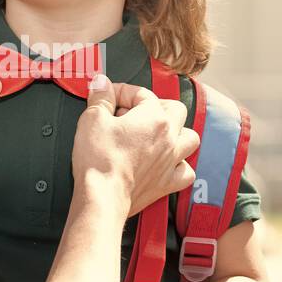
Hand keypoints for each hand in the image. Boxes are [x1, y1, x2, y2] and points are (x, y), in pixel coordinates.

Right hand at [72, 74, 198, 215]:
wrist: (103, 197)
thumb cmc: (99, 161)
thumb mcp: (92, 119)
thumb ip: (100, 97)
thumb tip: (101, 84)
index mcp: (153, 117)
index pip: (142, 93)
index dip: (121, 91)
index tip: (108, 97)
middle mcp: (169, 137)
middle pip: (175, 110)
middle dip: (156, 106)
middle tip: (134, 112)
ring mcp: (171, 161)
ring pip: (190, 138)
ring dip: (176, 133)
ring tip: (157, 134)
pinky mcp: (167, 183)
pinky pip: (186, 171)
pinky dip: (179, 166)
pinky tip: (166, 164)